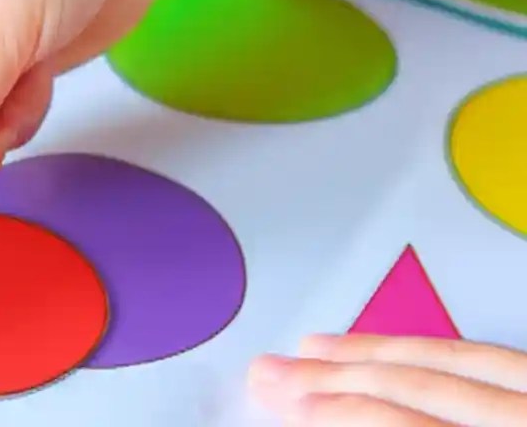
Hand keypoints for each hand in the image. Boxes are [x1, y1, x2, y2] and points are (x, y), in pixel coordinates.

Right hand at [249, 333, 526, 424]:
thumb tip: (343, 423)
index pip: (412, 425)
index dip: (341, 411)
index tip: (287, 406)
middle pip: (428, 385)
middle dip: (336, 376)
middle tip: (273, 372)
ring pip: (458, 358)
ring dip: (374, 351)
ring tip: (314, 346)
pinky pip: (493, 357)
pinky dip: (431, 348)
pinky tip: (393, 348)